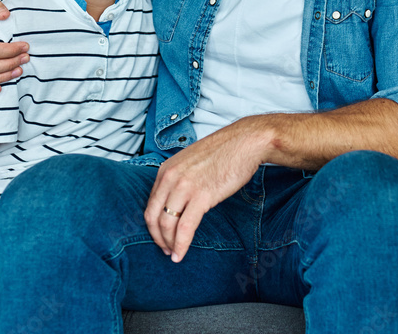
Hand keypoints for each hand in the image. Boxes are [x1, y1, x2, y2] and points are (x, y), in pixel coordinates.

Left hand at [144, 119, 267, 262]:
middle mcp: (170, 177)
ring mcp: (185, 187)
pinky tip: (181, 254)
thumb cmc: (225, 151)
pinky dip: (181, 245)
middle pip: (153, 217)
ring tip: (174, 254)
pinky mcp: (202, 196)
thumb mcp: (192, 161)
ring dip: (169, 244)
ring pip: (166, 224)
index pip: (151, 204)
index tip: (161, 236)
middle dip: (158, 237)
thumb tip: (178, 200)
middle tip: (165, 249)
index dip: (153, 225)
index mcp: (166, 169)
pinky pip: (185, 227)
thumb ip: (180, 178)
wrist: (246, 141)